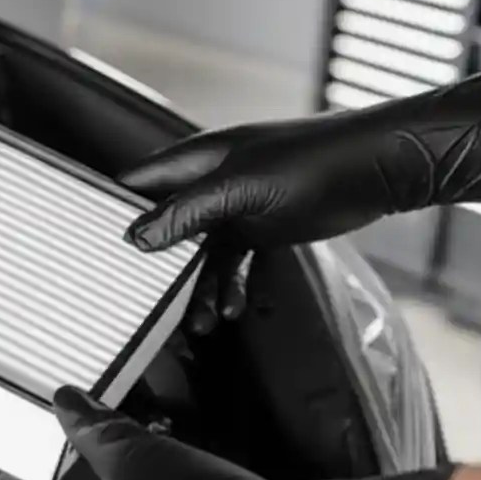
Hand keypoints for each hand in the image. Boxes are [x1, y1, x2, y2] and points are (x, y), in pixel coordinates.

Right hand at [119, 74, 480, 330]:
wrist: (379, 168)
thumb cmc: (314, 163)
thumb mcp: (241, 189)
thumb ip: (187, 213)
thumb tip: (137, 236)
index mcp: (199, 160)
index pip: (141, 184)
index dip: (118, 212)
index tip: (101, 249)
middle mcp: (214, 182)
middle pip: (172, 229)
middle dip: (164, 268)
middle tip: (156, 304)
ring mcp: (241, 206)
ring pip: (206, 254)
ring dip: (206, 287)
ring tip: (210, 319)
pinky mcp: (267, 226)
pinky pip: (240, 262)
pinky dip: (238, 285)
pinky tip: (242, 307)